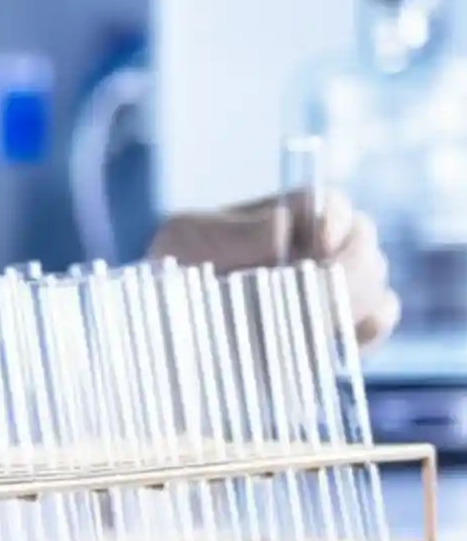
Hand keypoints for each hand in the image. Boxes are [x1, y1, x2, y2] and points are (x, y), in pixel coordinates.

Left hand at [148, 190, 399, 347]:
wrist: (163, 329)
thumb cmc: (171, 270)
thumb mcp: (184, 240)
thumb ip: (230, 233)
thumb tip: (282, 230)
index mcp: (286, 216)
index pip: (330, 204)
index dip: (333, 220)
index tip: (319, 244)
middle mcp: (318, 250)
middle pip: (363, 244)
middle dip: (348, 265)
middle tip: (317, 287)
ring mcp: (333, 290)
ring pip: (374, 284)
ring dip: (351, 299)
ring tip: (314, 317)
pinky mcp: (336, 333)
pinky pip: (376, 324)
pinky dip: (368, 329)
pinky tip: (339, 335)